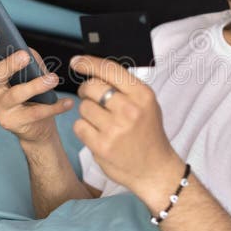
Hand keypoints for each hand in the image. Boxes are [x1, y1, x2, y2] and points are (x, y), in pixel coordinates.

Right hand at [0, 29, 73, 143]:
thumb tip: (28, 52)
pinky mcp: (11, 123)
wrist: (35, 127)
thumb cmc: (32, 94)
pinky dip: (53, 107)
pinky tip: (67, 102)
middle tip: (24, 55)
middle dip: (10, 63)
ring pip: (15, 94)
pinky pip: (34, 113)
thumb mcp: (30, 73)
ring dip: (36, 85)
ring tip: (53, 79)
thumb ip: (28, 60)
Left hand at [70, 55, 182, 202]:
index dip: (89, 63)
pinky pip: (79, 126)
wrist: (154, 168)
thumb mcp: (146, 104)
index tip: (76, 62)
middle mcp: (129, 109)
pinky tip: (97, 134)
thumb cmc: (148, 133)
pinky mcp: (101, 146)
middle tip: (92, 98)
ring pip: (83, 107)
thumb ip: (124, 87)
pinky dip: (84, 129)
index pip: (110, 69)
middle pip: (91, 87)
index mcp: (142, 95)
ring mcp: (115, 128)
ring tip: (102, 122)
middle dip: (87, 91)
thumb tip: (93, 70)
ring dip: (87, 112)